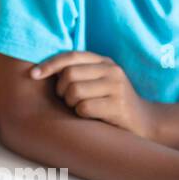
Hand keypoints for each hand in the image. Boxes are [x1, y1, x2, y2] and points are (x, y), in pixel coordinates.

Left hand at [31, 52, 160, 139]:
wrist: (145, 122)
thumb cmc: (111, 103)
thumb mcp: (98, 82)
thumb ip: (78, 73)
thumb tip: (40, 70)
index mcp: (104, 61)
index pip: (70, 56)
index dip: (49, 65)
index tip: (33, 75)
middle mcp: (112, 70)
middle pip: (69, 75)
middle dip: (61, 90)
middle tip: (69, 100)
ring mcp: (117, 87)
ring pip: (74, 91)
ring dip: (71, 104)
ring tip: (82, 108)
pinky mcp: (118, 106)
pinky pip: (84, 108)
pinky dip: (81, 114)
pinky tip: (92, 116)